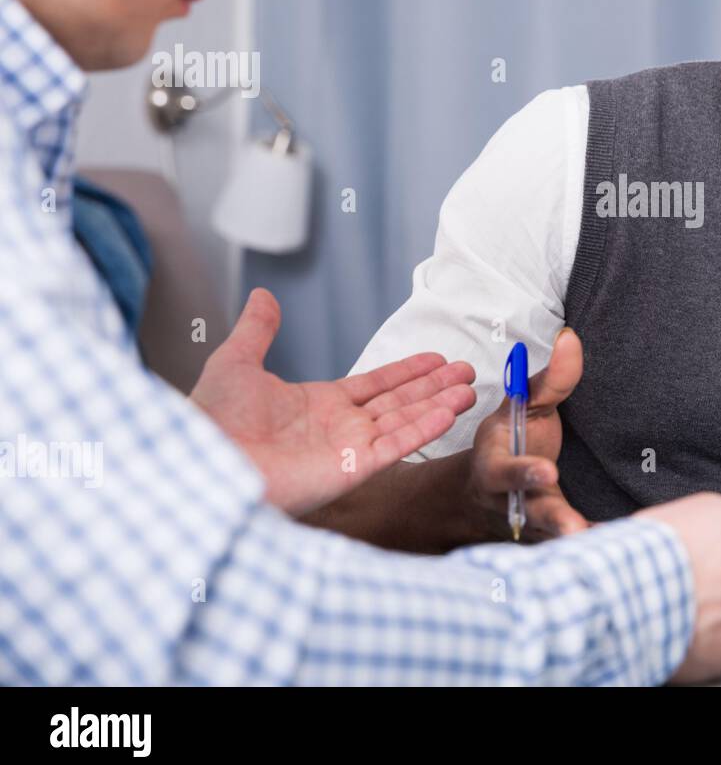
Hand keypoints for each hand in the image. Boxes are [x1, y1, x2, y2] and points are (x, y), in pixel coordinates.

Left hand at [192, 289, 475, 516]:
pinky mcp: (354, 468)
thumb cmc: (213, 420)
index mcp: (319, 404)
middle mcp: (340, 427)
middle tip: (467, 370)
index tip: (435, 359)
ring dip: (438, 405)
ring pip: (406, 421)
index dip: (407, 372)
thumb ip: (258, 330)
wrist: (206, 461)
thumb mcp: (236, 362)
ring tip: (469, 389)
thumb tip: (262, 296)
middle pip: (400, 402)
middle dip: (434, 386)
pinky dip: (424, 428)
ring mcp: (350, 448)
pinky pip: (397, 445)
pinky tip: (448, 411)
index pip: (375, 385)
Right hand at [465, 328, 589, 541]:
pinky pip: (573, 555)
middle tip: (575, 528)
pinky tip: (624, 552)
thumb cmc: (510, 439)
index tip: (548, 471)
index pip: (505, 471)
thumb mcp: (523, 406)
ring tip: (605, 545)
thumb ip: (549, 380)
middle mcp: (511, 505)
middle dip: (553, 521)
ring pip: (553, 541)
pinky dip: (596, 554)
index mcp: (494, 468)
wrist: (484, 493)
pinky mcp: (552, 545)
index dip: (523, 472)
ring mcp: (532, 530)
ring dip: (578, 545)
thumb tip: (571, 338)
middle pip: (532, 515)